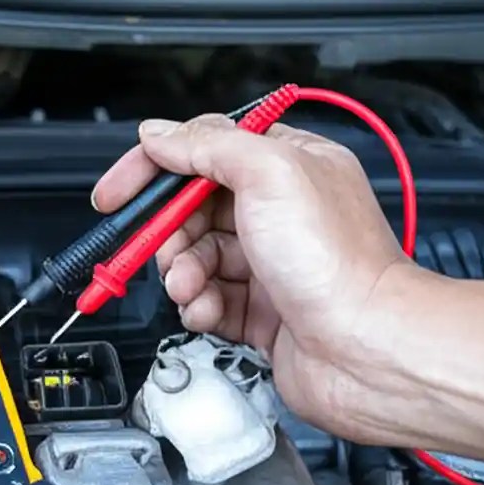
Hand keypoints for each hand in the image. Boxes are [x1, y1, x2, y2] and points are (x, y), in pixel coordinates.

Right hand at [92, 114, 416, 442]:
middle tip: (160, 249)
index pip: (203, 149)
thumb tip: (161, 134)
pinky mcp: (263, 311)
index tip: (117, 192)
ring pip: (195, 257)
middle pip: (191, 208)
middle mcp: (280, 210)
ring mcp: (270, 263)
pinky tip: (208, 311)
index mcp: (287, 164)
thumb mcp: (268, 174)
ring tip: (191, 287)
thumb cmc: (337, 263)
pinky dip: (199, 306)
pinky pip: (209, 300)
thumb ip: (208, 145)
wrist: (366, 350)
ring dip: (182, 273)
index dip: (154, 168)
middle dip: (167, 232)